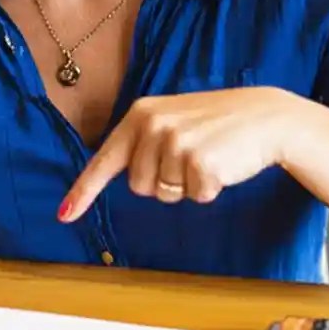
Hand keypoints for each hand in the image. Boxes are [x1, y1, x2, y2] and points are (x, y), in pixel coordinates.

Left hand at [59, 87, 301, 221]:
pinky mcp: (200, 162)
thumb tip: (121, 176)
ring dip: (187, 185)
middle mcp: (153, 126)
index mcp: (140, 114)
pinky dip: (209, 190)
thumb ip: (143, 141)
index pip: (105, 160)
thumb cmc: (214, 123)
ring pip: (165, 195)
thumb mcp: (171, 120)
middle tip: (190, 156)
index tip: (65, 215)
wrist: (263, 116)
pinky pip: (195, 198)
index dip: (84, 192)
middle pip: (139, 186)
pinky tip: (222, 165)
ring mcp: (176, 143)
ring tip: (207, 157)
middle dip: (163, 182)